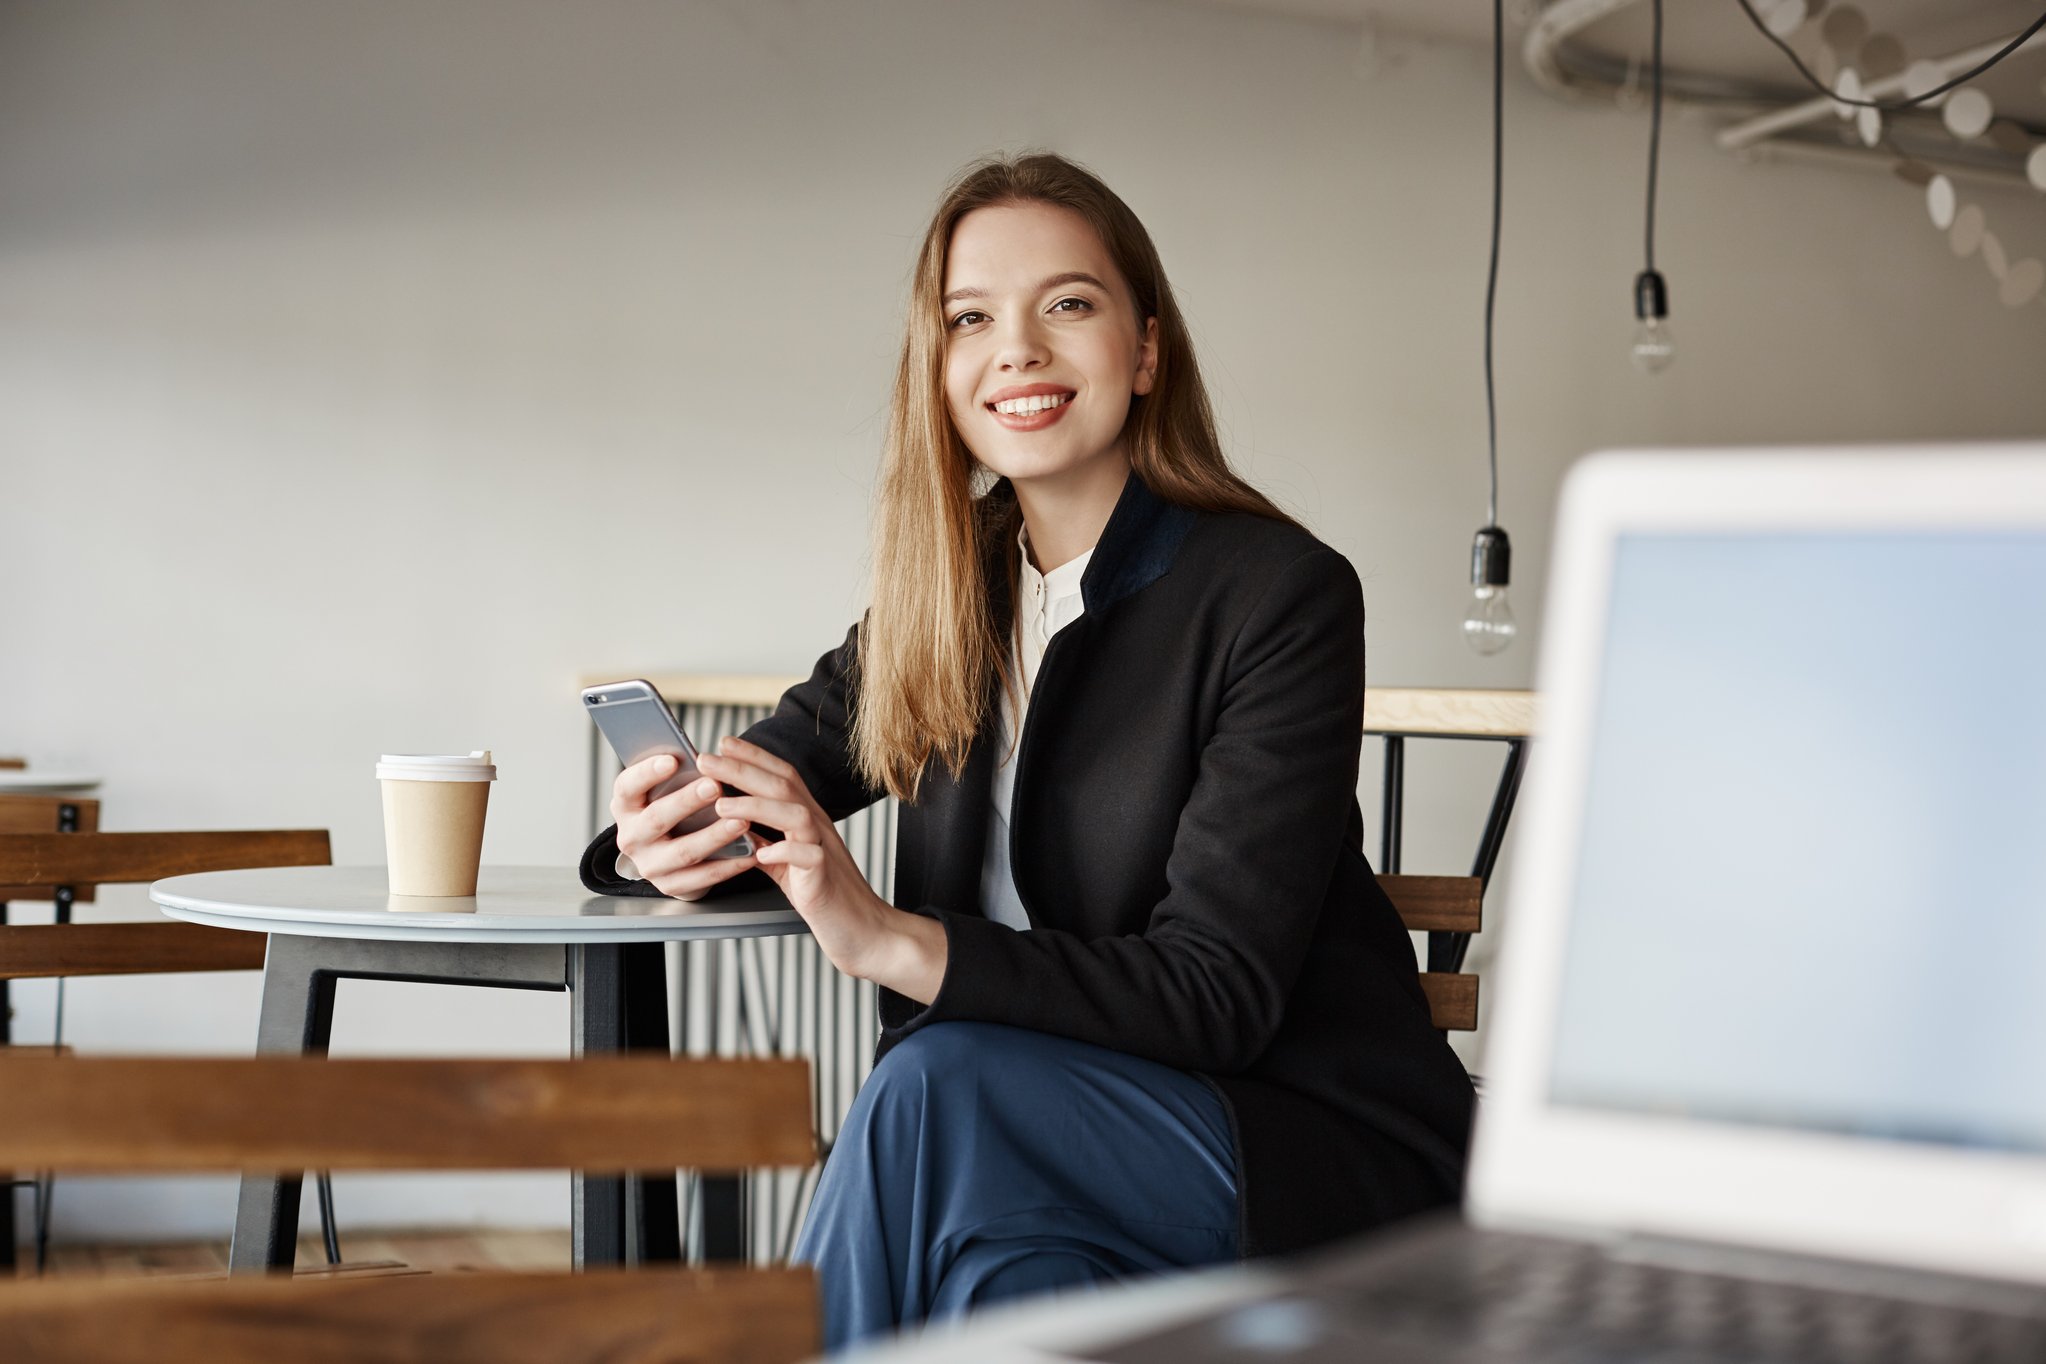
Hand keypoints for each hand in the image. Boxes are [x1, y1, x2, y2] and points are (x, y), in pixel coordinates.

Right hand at [610, 754, 759, 901]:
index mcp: (626, 806)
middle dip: (687, 802)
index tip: (673, 760)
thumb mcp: (666, 791)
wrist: (669, 855)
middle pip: (656, 819)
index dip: (647, 773)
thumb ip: (678, 777)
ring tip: (742, 821)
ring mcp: (649, 865)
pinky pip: (702, 877)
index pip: (627, 787)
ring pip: (683, 851)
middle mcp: (631, 837)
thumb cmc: (673, 810)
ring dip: (715, 836)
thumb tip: (706, 761)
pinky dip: (729, 866)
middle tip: (714, 786)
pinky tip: (750, 853)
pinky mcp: (670, 885)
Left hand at [698, 736, 945, 1000]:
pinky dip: (784, 852)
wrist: (864, 930)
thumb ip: (766, 840)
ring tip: (721, 805)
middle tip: (706, 759)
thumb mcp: (789, 861)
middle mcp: (817, 827)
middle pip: (784, 786)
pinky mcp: (826, 878)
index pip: (783, 776)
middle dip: (742, 769)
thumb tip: (735, 824)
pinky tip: (761, 854)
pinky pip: (808, 857)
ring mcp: (824, 850)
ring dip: (756, 806)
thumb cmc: (827, 895)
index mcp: (808, 820)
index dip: (754, 757)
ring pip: (795, 814)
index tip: (723, 743)